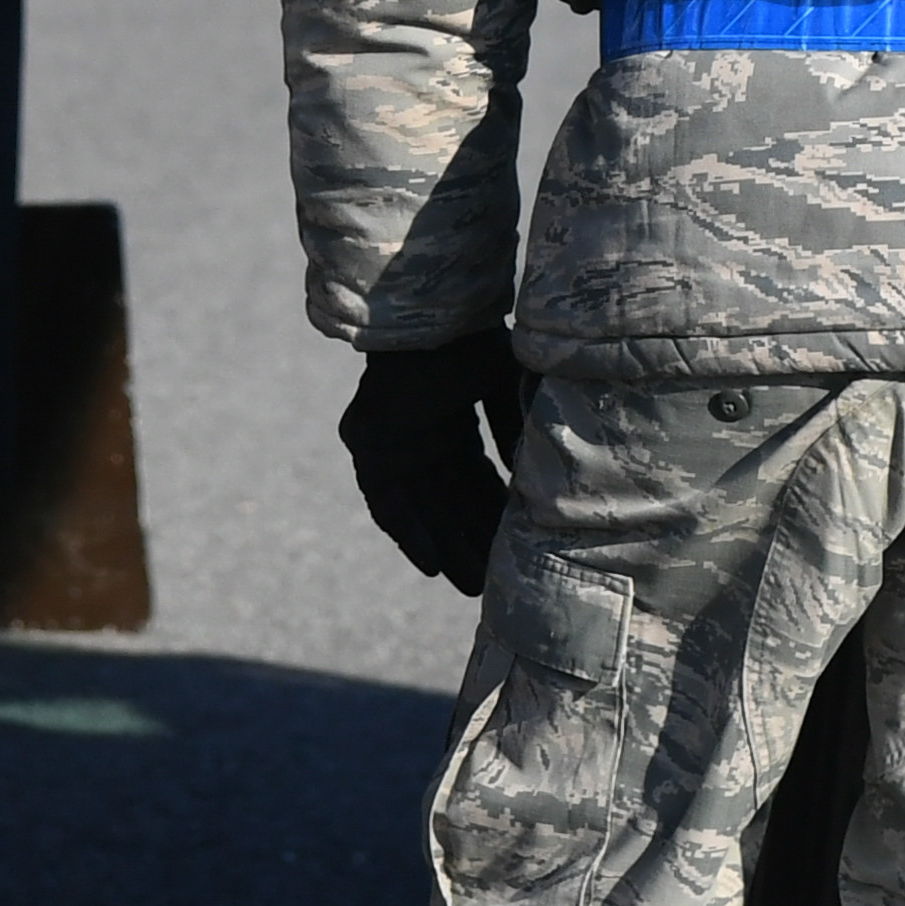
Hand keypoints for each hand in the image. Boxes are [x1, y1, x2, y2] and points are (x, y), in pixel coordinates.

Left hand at [340, 328, 528, 594]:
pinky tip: (431, 563)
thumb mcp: (508, 391)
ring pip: (420, 507)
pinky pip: (386, 499)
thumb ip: (517, 433)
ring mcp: (391, 441)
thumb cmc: (473, 344)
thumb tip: (538, 481)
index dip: (491, 517)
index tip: (513, 550)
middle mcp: (420, 436)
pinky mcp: (366, 443)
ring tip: (469, 584)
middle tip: (493, 585)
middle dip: (470, 543)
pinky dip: (408, 531)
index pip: (472, 482)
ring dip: (443, 546)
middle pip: (446, 502)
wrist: (431, 320)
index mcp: (450, 423)